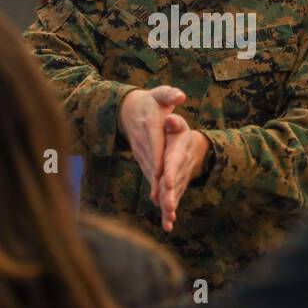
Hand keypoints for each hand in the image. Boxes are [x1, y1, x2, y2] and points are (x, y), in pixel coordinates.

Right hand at [118, 86, 185, 200]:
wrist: (127, 110)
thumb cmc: (149, 102)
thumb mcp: (160, 94)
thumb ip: (170, 95)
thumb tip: (180, 96)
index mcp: (149, 127)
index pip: (155, 146)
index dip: (159, 161)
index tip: (163, 176)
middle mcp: (143, 143)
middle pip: (152, 165)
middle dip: (159, 185)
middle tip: (167, 204)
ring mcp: (140, 152)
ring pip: (149, 174)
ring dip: (158, 193)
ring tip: (167, 212)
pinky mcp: (141, 159)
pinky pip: (148, 175)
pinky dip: (155, 190)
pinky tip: (163, 206)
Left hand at [158, 117, 208, 232]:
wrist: (194, 149)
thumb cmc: (180, 135)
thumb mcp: (178, 126)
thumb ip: (174, 123)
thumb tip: (170, 119)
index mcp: (178, 154)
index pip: (173, 163)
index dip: (171, 172)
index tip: (168, 183)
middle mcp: (179, 170)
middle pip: (174, 184)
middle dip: (171, 196)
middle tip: (168, 208)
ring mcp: (179, 181)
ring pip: (174, 195)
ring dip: (170, 207)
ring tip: (168, 220)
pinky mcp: (177, 189)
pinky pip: (173, 201)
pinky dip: (170, 213)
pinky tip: (168, 226)